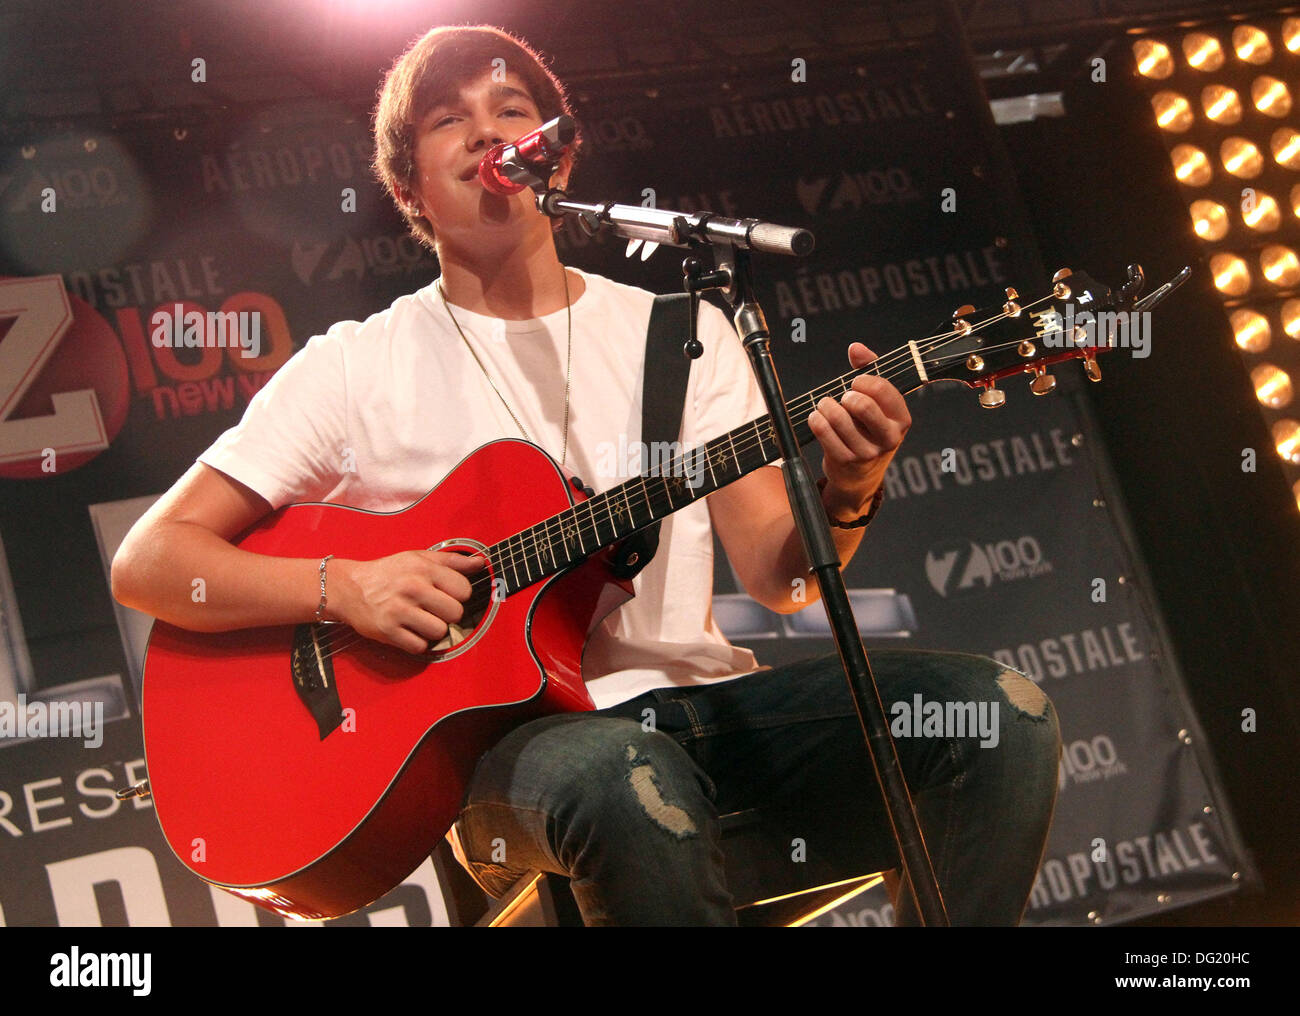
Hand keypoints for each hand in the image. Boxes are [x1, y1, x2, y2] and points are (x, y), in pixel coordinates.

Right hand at [329, 550, 485, 653]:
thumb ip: (452, 561)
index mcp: (423, 568)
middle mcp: (412, 588)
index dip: (459, 595)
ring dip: (432, 630)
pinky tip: (408, 630)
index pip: (464, 590)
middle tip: (433, 609)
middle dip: (447, 614)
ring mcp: (399, 610)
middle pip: (455, 613)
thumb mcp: (419, 557)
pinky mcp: (388, 631)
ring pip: (440, 632)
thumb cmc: (388, 573)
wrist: (349, 587)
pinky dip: (417, 642)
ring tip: (419, 619)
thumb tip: (480, 563)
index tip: (446, 594)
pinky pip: (420, 646)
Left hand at [808, 342, 910, 512]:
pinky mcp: (845, 461)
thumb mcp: (877, 403)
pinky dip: (816, 419)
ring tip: (825, 406)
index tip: (855, 384)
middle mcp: (888, 438)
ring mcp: (867, 452)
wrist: (860, 476)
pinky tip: (816, 417)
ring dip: (825, 405)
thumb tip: (856, 348)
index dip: (862, 380)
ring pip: (838, 417)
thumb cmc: (868, 429)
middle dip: (845, 395)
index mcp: (901, 419)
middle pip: (861, 404)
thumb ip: (869, 370)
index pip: (882, 389)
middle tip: (843, 398)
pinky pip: (823, 432)